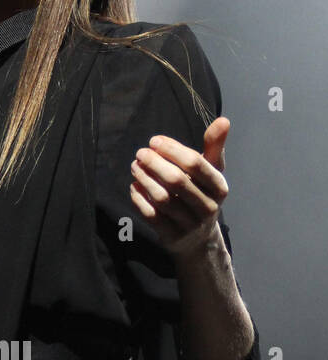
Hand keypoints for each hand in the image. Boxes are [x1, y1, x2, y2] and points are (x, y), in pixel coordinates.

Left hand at [129, 116, 229, 261]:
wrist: (198, 238)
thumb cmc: (202, 194)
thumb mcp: (212, 172)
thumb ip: (214, 146)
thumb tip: (223, 120)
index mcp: (219, 187)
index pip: (195, 163)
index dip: (172, 150)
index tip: (154, 141)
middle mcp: (208, 207)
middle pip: (177, 181)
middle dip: (155, 164)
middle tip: (140, 153)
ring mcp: (190, 224)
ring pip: (163, 199)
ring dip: (145, 180)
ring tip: (134, 166)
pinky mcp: (173, 237)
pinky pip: (152, 216)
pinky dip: (140, 199)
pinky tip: (135, 186)